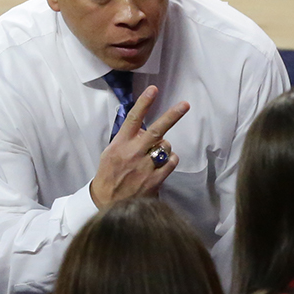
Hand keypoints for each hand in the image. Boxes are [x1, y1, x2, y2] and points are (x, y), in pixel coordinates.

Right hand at [88, 87, 188, 208]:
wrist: (108, 204)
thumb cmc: (109, 175)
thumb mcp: (111, 153)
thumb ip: (127, 139)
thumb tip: (144, 128)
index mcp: (120, 144)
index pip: (133, 119)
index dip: (144, 103)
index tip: (153, 89)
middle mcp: (133, 153)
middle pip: (156, 130)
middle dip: (172, 115)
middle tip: (184, 105)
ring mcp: (145, 167)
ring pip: (167, 146)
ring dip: (164, 147)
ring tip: (154, 155)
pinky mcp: (155, 180)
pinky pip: (171, 162)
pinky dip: (169, 160)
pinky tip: (161, 165)